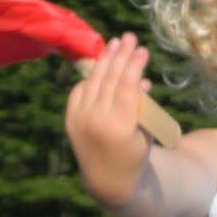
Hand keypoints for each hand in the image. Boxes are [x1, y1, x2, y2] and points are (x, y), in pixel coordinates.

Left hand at [65, 33, 152, 207]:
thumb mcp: (145, 132)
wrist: (107, 179)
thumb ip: (142, 106)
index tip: (142, 49)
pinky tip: (102, 66)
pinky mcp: (71, 120)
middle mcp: (96, 121)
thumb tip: (141, 79)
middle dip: (120, 55)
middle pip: (109, 78)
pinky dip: (92, 78)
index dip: (134, 65)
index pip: (127, 86)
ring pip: (94, 81)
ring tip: (115, 44)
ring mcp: (80, 120)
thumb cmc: (134, 154)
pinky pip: (81, 90)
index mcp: (119, 127)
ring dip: (105, 60)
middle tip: (129, 36)